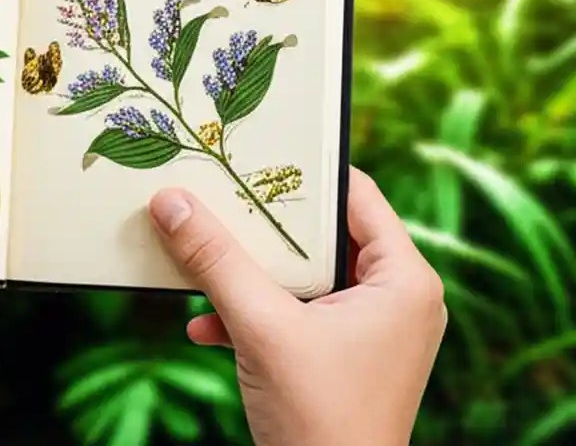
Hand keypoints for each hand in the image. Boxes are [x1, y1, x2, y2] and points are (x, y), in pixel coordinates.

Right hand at [147, 167, 445, 445]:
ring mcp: (374, 332)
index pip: (356, 194)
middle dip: (265, 229)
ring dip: (252, 277)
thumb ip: (215, 260)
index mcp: (404, 280)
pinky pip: (299, 316)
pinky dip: (256, 317)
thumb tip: (171, 201)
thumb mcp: (260, 327)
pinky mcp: (346, 358)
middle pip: (324, 235)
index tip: (253, 155)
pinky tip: (207, 327)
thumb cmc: (320, 420)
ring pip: (305, 278)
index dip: (304, 173)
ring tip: (205, 265)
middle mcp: (398, 299)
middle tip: (220, 202)